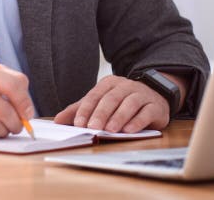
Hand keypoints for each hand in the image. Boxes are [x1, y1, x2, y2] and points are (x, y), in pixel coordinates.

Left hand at [54, 75, 171, 132]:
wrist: (154, 96)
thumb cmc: (121, 102)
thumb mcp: (100, 102)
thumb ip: (79, 110)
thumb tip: (58, 121)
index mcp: (108, 83)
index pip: (94, 96)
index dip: (85, 110)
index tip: (78, 124)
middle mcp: (125, 86)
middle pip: (111, 99)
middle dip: (100, 114)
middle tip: (92, 128)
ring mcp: (142, 95)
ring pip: (129, 104)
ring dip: (118, 117)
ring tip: (109, 130)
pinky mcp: (155, 106)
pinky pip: (146, 113)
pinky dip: (137, 122)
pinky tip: (129, 130)